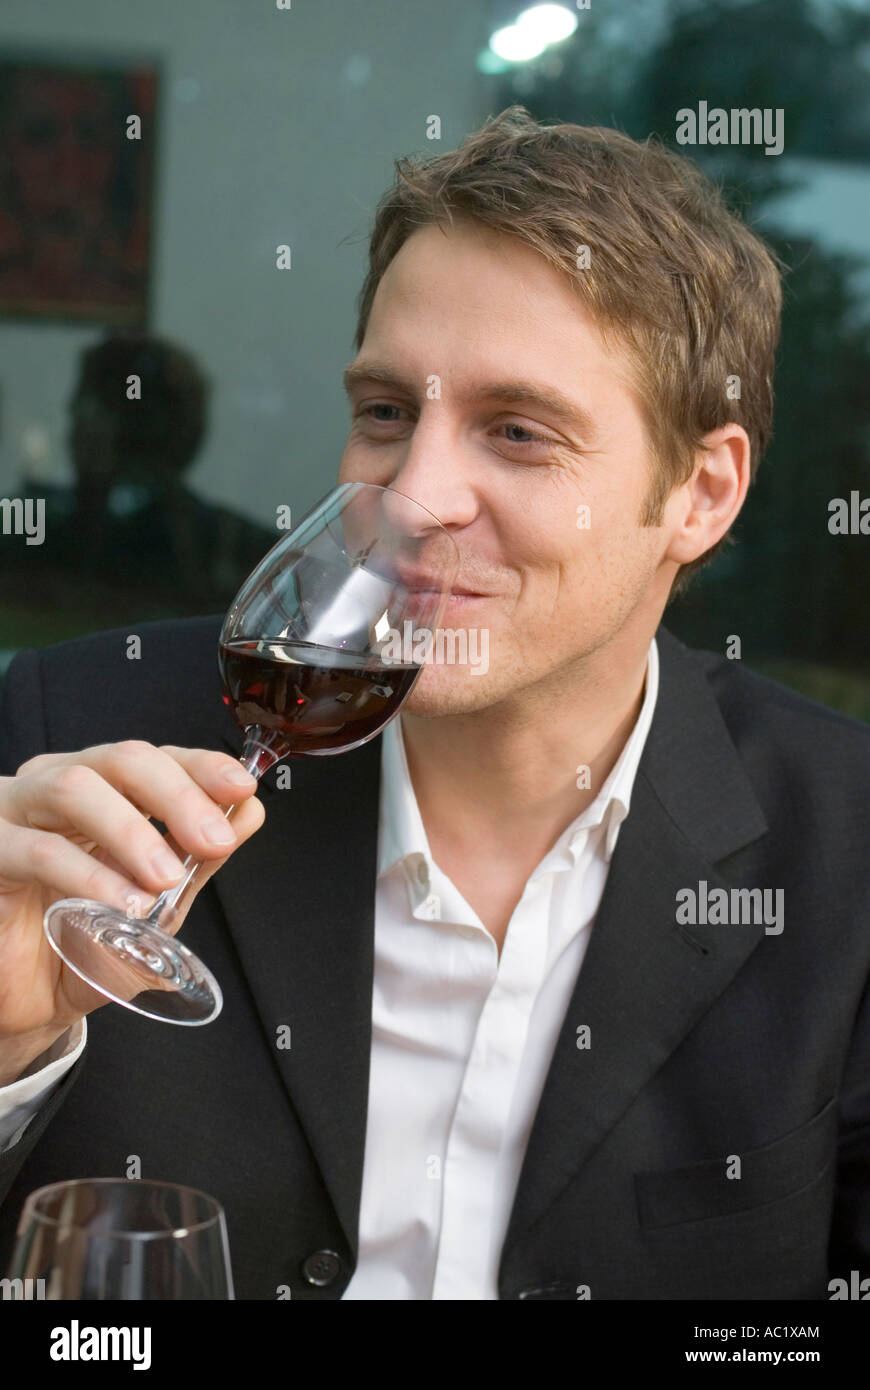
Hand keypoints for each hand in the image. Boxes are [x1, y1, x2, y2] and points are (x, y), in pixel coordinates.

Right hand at [0, 741, 263, 1075]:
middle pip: (120, 760)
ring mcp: (15, 813)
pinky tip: (124, 903)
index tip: (241, 787)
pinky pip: (38, 850)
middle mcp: (56, 786)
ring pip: (74, 787)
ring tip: (165, 877)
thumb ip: (198, 857)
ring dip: (131, 830)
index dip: (200, 766)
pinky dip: (88, 874)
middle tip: (211, 839)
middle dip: (176, 795)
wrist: (33, 1004)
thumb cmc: (88, 941)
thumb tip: (248, 812)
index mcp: (102, 789)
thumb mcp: (159, 903)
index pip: (155, 758)